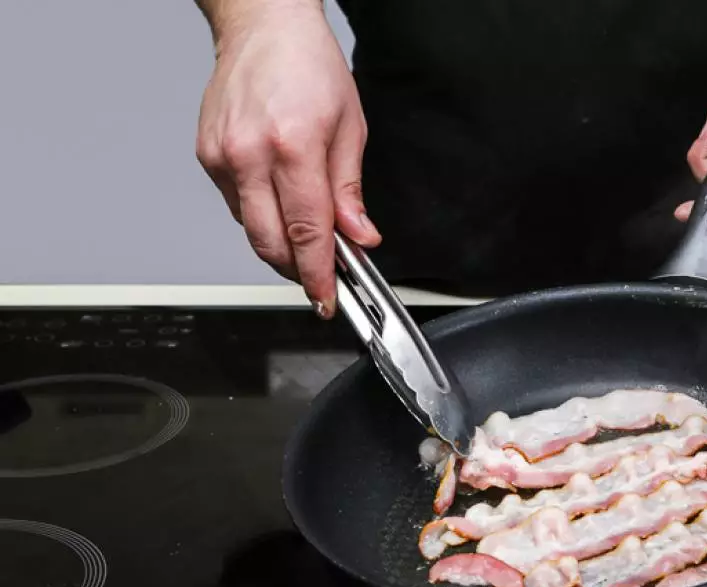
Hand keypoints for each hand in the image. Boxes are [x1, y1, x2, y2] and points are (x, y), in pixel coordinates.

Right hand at [195, 4, 379, 317]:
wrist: (263, 28)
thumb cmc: (308, 66)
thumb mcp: (349, 127)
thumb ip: (350, 190)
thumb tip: (359, 236)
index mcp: (292, 146)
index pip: (307, 231)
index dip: (319, 274)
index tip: (327, 299)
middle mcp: (250, 154)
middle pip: (271, 242)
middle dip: (298, 270)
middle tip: (322, 278)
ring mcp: (222, 157)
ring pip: (251, 230)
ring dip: (280, 244)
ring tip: (307, 238)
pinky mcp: (207, 156)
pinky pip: (236, 207)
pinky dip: (261, 216)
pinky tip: (279, 202)